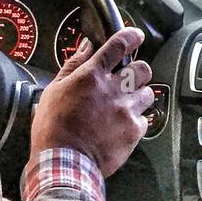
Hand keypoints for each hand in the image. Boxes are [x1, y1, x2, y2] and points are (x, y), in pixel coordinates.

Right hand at [30, 27, 153, 177]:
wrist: (64, 164)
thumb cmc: (53, 128)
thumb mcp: (54, 91)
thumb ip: (73, 65)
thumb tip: (86, 46)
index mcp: (92, 75)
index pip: (118, 45)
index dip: (131, 37)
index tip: (136, 36)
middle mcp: (113, 89)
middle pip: (142, 68)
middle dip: (138, 71)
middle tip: (129, 80)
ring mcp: (126, 110)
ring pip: (148, 93)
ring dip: (139, 96)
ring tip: (126, 106)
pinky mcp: (134, 130)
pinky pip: (145, 119)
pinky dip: (137, 121)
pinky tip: (123, 126)